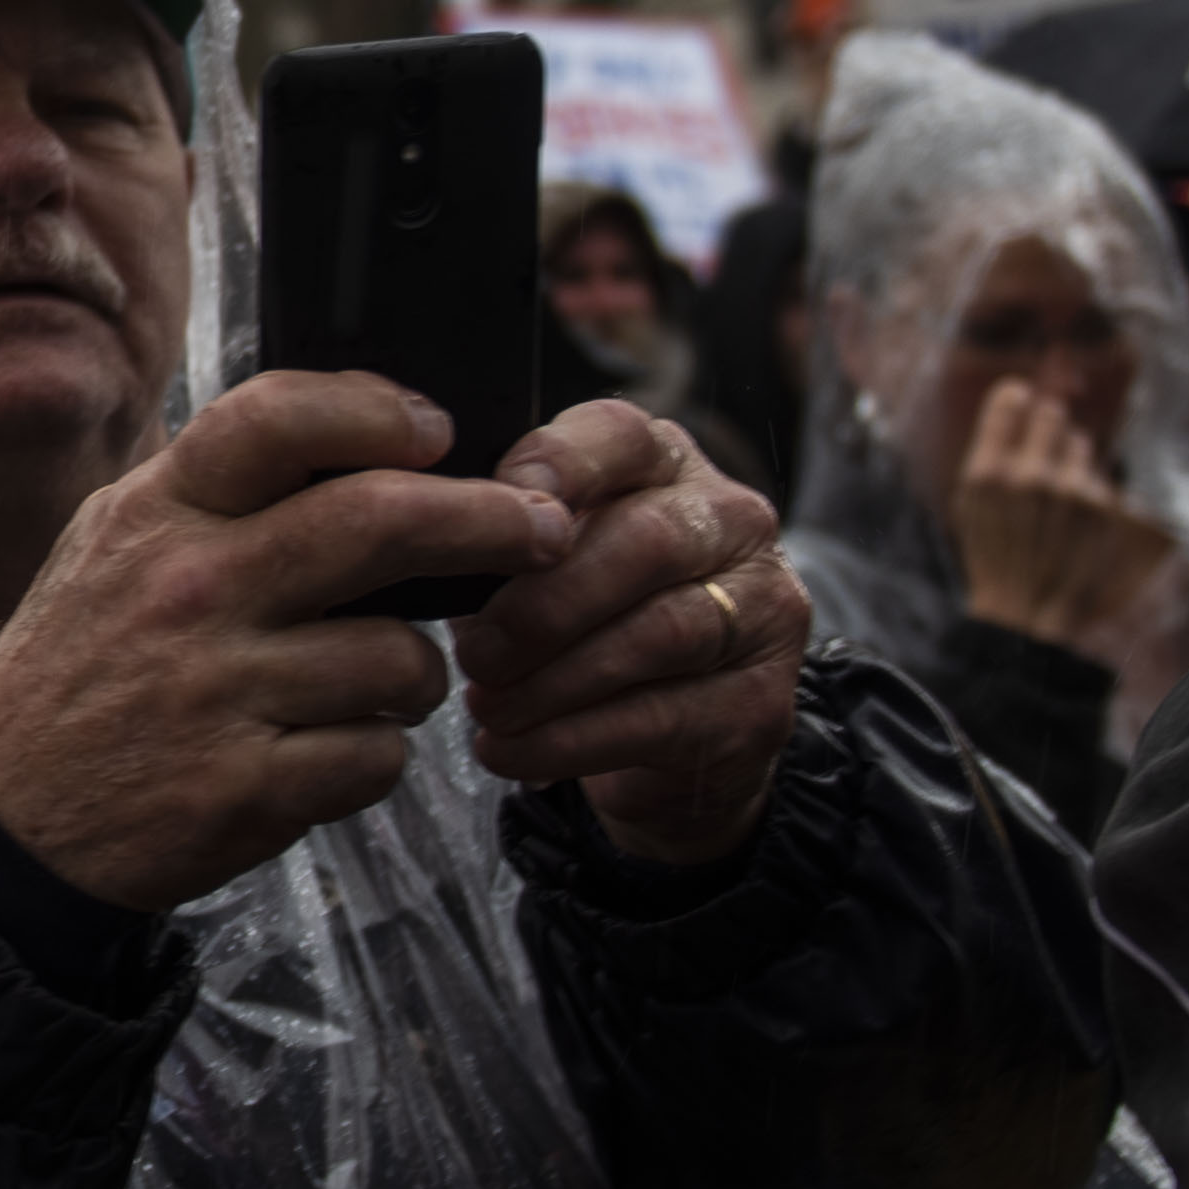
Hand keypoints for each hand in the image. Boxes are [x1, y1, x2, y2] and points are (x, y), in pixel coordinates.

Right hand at [0, 368, 546, 911]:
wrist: (7, 821)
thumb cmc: (80, 668)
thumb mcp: (115, 545)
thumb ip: (220, 493)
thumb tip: (368, 446)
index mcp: (159, 514)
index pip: (279, 418)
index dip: (378, 412)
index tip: (439, 431)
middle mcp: (190, 590)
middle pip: (381, 521)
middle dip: (488, 521)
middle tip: (540, 531)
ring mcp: (220, 691)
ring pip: (401, 660)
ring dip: (417, 676)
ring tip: (377, 685)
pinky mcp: (248, 788)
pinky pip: (378, 758)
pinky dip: (375, 758)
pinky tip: (328, 753)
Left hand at [452, 399, 806, 864]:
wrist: (674, 741)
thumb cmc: (585, 628)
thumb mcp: (544, 564)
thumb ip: (506, 536)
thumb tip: (426, 539)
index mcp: (668, 466)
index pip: (621, 436)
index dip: (556, 467)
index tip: (487, 513)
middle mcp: (733, 524)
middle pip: (647, 541)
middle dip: (545, 603)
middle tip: (475, 654)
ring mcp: (762, 612)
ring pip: (659, 632)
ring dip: (553, 679)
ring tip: (488, 706)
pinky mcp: (760, 704)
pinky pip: (660, 717)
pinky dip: (570, 740)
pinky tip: (511, 751)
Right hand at [943, 380, 1175, 658]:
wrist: (1027, 609)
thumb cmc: (993, 551)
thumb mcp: (970, 501)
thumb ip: (991, 447)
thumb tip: (1017, 392)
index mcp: (987, 472)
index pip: (1012, 397)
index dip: (1017, 398)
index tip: (1020, 403)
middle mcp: (1029, 475)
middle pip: (1051, 411)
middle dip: (1046, 425)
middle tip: (1040, 450)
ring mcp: (1068, 489)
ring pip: (1078, 439)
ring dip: (1068, 457)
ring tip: (1055, 492)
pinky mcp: (1100, 505)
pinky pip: (1095, 472)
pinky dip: (1085, 486)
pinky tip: (1071, 514)